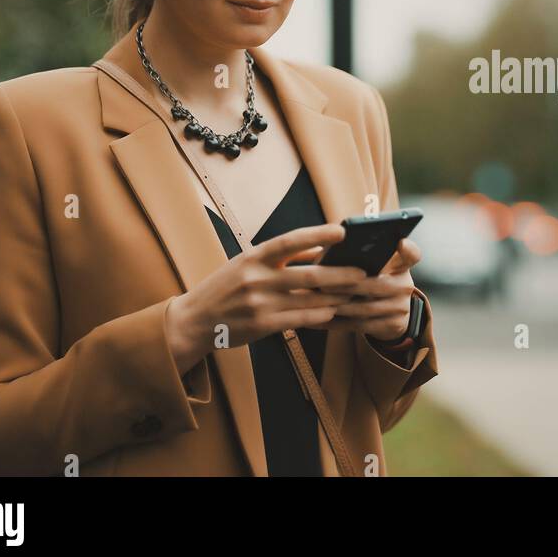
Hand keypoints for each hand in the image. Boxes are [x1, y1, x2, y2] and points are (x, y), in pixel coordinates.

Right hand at [164, 223, 365, 373]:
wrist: (194, 320)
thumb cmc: (226, 287)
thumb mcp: (248, 263)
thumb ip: (283, 257)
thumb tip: (320, 247)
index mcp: (254, 256)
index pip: (290, 240)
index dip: (317, 234)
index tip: (342, 231)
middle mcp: (257, 278)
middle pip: (308, 274)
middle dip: (340, 273)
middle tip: (363, 272)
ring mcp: (260, 303)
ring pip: (309, 299)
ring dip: (336, 297)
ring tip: (356, 293)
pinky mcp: (262, 325)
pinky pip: (299, 319)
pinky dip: (319, 315)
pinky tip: (334, 312)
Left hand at [312, 237, 421, 340]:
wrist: (390, 313)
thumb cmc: (373, 279)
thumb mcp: (375, 265)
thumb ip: (359, 255)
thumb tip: (327, 248)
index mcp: (402, 264)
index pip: (412, 254)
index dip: (408, 249)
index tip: (400, 242)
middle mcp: (405, 285)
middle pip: (380, 285)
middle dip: (350, 285)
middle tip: (324, 284)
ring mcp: (401, 307)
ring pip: (366, 308)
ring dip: (340, 305)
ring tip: (317, 301)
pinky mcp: (392, 326)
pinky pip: (360, 326)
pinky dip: (336, 323)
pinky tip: (316, 319)